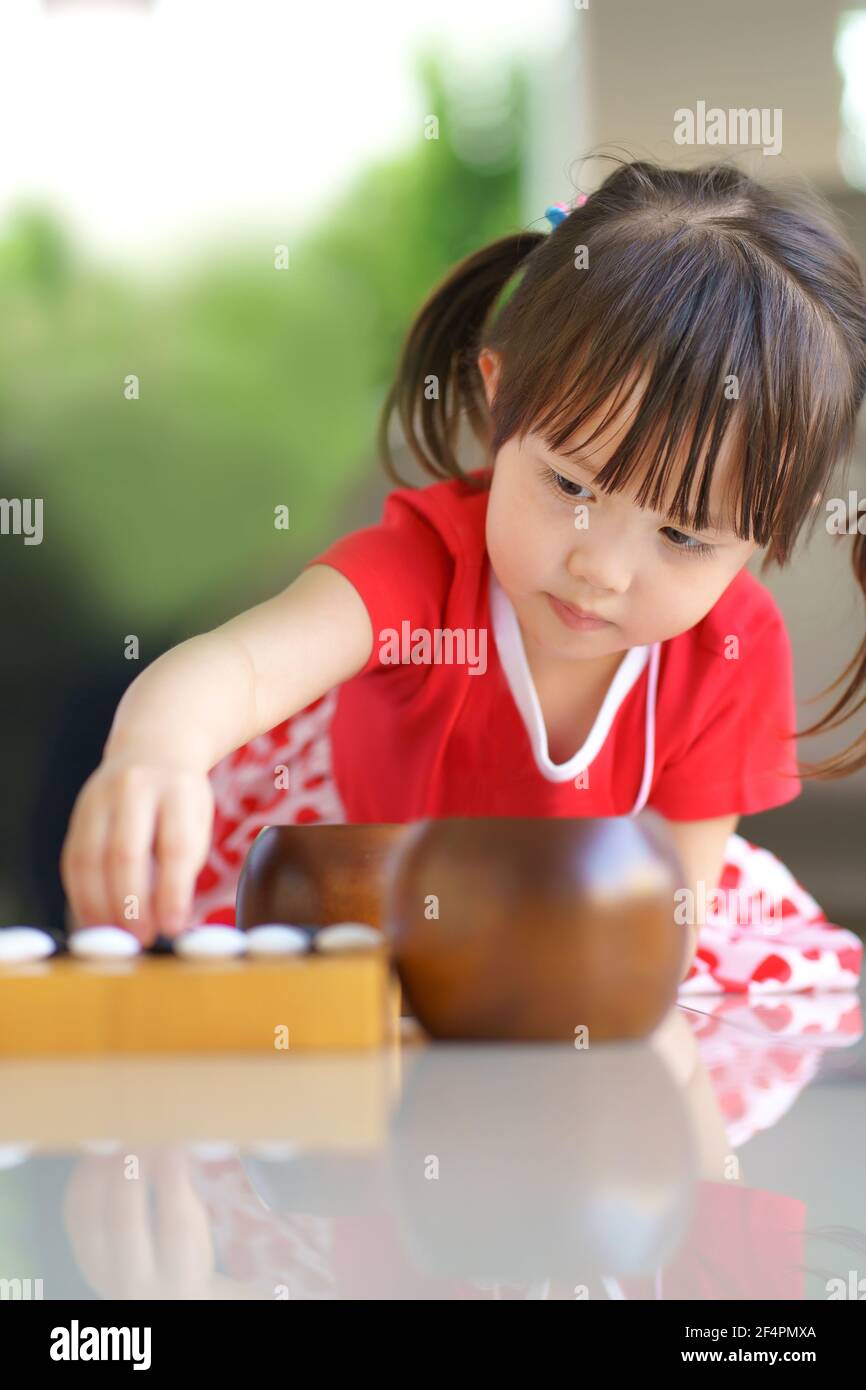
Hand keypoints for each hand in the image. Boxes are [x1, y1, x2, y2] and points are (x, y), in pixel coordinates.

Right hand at [60, 754, 214, 944]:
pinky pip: (72, 859)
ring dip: (100, 905)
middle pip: (125, 852)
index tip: (175, 927)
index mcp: (175, 790)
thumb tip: (169, 919)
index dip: (172, 892)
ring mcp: (99, 797)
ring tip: (117, 936)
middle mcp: (134, 788)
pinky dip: (80, 894)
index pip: (173, 847)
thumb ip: (185, 864)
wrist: (153, 749)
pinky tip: (94, 918)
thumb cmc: (181, 799)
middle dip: (131, 903)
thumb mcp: (199, 820)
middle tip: (143, 937)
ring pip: (91, 858)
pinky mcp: (78, 812)